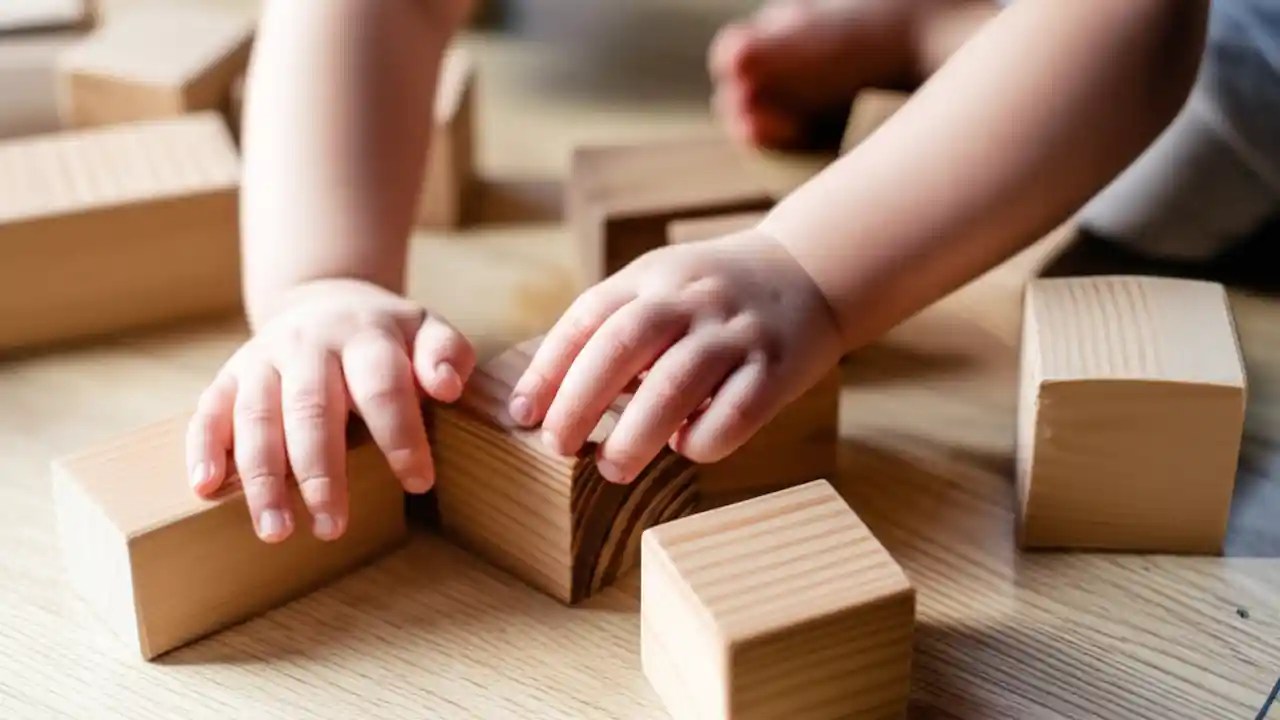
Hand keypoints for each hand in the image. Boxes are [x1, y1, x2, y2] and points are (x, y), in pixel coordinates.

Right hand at [185, 279, 474, 542]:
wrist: (326, 303)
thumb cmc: (386, 338)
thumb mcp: (427, 331)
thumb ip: (446, 355)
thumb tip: (447, 387)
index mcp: (364, 335)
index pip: (383, 387)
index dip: (401, 437)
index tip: (419, 483)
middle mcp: (308, 344)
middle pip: (311, 409)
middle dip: (321, 473)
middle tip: (332, 528)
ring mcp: (262, 360)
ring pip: (256, 418)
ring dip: (262, 479)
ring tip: (276, 532)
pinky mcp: (228, 378)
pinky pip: (208, 412)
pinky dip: (203, 449)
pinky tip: (206, 488)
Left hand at [508, 230, 842, 482]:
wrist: (811, 271)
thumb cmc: (716, 296)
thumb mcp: (662, 285)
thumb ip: (615, 329)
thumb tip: (552, 401)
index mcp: (653, 276)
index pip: (587, 318)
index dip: (548, 369)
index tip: (521, 414)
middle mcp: (692, 298)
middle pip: (624, 344)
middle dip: (580, 401)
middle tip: (557, 447)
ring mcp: (736, 332)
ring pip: (676, 383)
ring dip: (636, 434)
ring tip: (612, 468)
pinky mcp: (777, 368)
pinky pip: (734, 413)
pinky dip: (701, 440)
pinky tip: (687, 447)